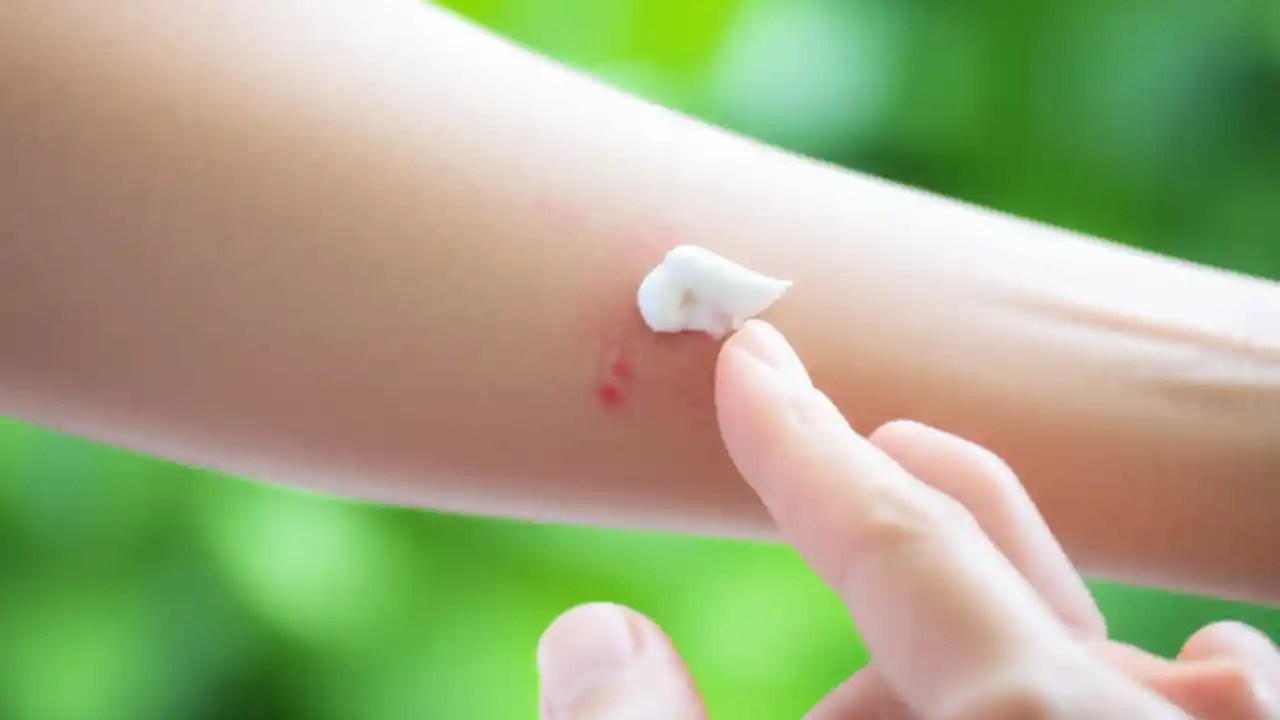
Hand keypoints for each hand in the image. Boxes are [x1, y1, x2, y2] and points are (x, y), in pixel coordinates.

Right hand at [535, 321, 1279, 718]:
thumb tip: (594, 631)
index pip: (889, 535)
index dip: (799, 435)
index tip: (751, 353)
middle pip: (988, 552)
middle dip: (875, 501)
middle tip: (803, 451)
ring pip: (1077, 633)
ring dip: (976, 624)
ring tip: (885, 686)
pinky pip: (1208, 700)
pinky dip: (1154, 682)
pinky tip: (1189, 671)